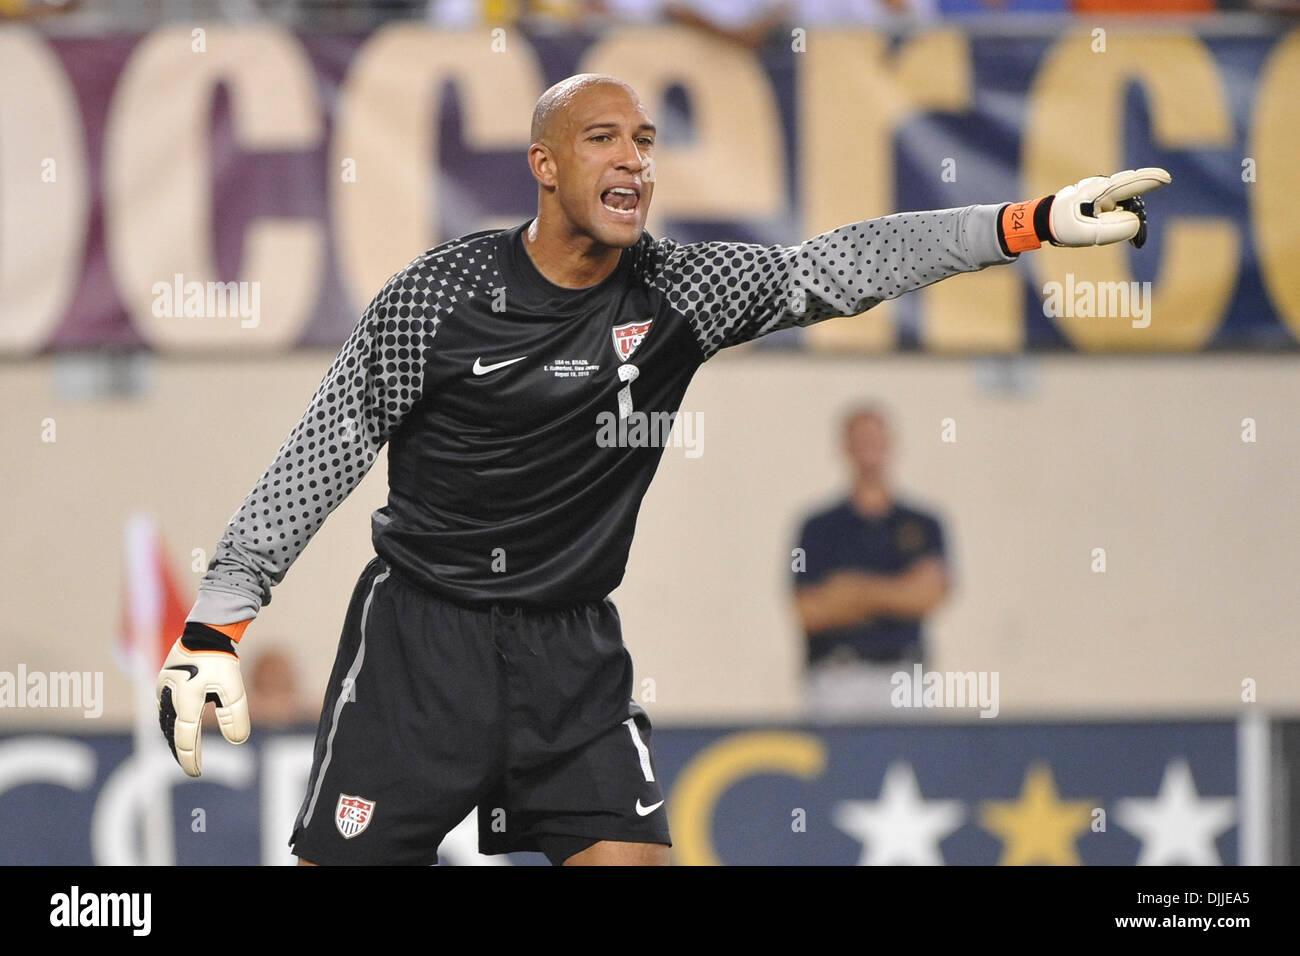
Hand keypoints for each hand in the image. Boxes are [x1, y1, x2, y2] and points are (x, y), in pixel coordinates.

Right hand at [156, 622, 249, 776]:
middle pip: (172, 733)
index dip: (190, 758)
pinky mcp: (163, 683)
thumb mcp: (235, 689)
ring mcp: (164, 690)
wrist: (206, 632)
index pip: (185, 738)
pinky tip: (178, 729)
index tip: (196, 773)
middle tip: (190, 766)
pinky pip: (164, 710)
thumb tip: (237, 740)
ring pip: (166, 722)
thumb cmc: (222, 661)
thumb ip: (235, 716)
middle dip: (180, 751)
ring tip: (184, 751)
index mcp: (186, 700)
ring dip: (174, 738)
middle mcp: (170, 697)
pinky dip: (171, 723)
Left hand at [1048, 167, 1170, 247]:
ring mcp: (1106, 192)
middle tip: (1138, 241)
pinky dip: (1126, 222)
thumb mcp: (1086, 233)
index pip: (1129, 183)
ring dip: (1130, 222)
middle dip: (1137, 216)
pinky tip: (1131, 239)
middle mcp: (1105, 188)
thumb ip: (1112, 229)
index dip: (1149, 180)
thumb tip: (1135, 222)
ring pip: (1129, 205)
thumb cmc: (1063, 225)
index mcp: (1099, 191)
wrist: (1047, 220)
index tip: (1166, 178)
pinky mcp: (1106, 199)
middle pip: (1133, 197)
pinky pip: (1123, 209)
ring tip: (1129, 243)